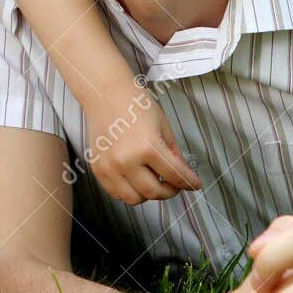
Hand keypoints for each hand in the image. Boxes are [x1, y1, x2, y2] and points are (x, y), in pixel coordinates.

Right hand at [82, 81, 201, 205]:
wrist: (105, 94)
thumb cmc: (134, 104)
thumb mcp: (163, 126)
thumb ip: (174, 153)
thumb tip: (182, 174)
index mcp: (148, 147)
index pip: (174, 175)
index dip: (189, 183)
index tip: (194, 185)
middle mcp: (127, 160)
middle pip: (154, 192)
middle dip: (169, 192)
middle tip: (174, 185)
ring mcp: (110, 167)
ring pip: (134, 199)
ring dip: (148, 195)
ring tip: (153, 182)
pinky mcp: (98, 169)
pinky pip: (116, 193)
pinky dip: (129, 191)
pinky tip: (135, 180)